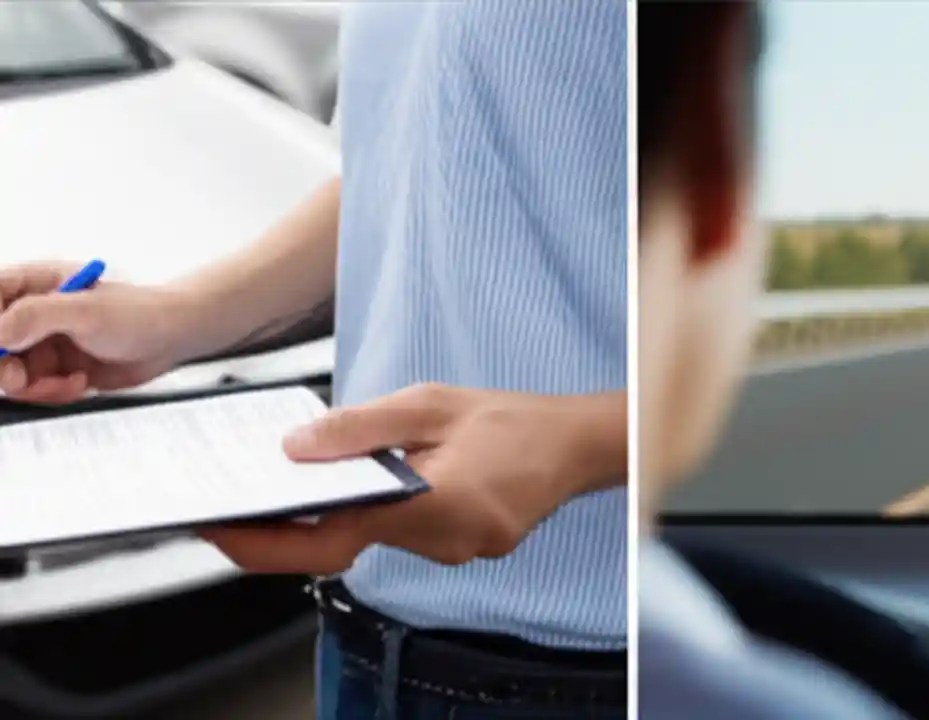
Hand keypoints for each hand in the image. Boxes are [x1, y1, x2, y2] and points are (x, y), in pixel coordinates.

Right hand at [0, 262, 194, 402]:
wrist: (172, 339)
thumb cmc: (138, 313)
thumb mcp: (87, 311)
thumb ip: (37, 316)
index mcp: (30, 285)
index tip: (1, 350)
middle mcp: (29, 314)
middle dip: (3, 368)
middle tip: (21, 380)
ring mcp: (40, 343)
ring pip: (8, 373)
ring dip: (33, 386)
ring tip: (67, 382)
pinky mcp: (55, 369)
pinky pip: (34, 389)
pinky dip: (52, 393)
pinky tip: (80, 383)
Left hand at [201, 384, 626, 573]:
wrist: (577, 444)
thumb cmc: (512, 420)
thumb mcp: (428, 404)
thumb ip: (359, 429)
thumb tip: (295, 449)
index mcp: (433, 504)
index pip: (329, 539)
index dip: (265, 540)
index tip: (219, 525)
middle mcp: (443, 542)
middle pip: (347, 542)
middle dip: (298, 519)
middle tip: (249, 490)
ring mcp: (454, 553)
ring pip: (376, 538)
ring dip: (348, 507)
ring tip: (320, 468)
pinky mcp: (461, 550)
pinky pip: (404, 535)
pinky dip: (382, 509)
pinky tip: (383, 477)